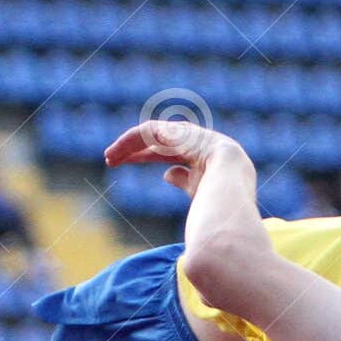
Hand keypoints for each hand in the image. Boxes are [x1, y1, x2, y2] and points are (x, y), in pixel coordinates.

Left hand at [103, 119, 245, 196]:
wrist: (231, 194)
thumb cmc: (222, 208)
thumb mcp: (200, 192)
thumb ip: (184, 180)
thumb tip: (167, 174)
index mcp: (210, 157)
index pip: (176, 152)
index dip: (152, 156)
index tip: (132, 163)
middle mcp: (202, 142)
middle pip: (163, 142)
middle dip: (138, 150)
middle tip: (114, 158)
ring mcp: (193, 135)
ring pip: (154, 136)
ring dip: (129, 145)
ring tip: (109, 157)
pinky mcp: (178, 132)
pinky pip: (148, 133)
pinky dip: (130, 141)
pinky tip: (115, 154)